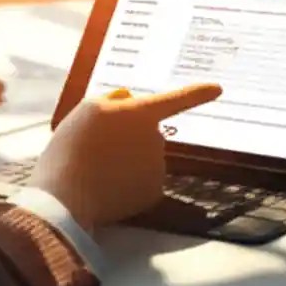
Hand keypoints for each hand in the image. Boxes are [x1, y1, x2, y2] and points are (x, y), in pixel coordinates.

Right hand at [30, 83, 221, 229]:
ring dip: (127, 160)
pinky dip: (128, 184)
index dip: (196, 93)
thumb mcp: (86, 108)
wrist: (67, 196)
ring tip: (96, 168)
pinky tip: (106, 186)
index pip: (175, 100)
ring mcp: (157, 167)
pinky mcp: (153, 193)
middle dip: (128, 138)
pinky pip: (142, 182)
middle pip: (146, 133)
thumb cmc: (73, 146)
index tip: (218, 89)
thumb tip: (129, 99)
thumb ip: (113, 99)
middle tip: (96, 147)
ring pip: (144, 158)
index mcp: (141, 114)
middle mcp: (156, 139)